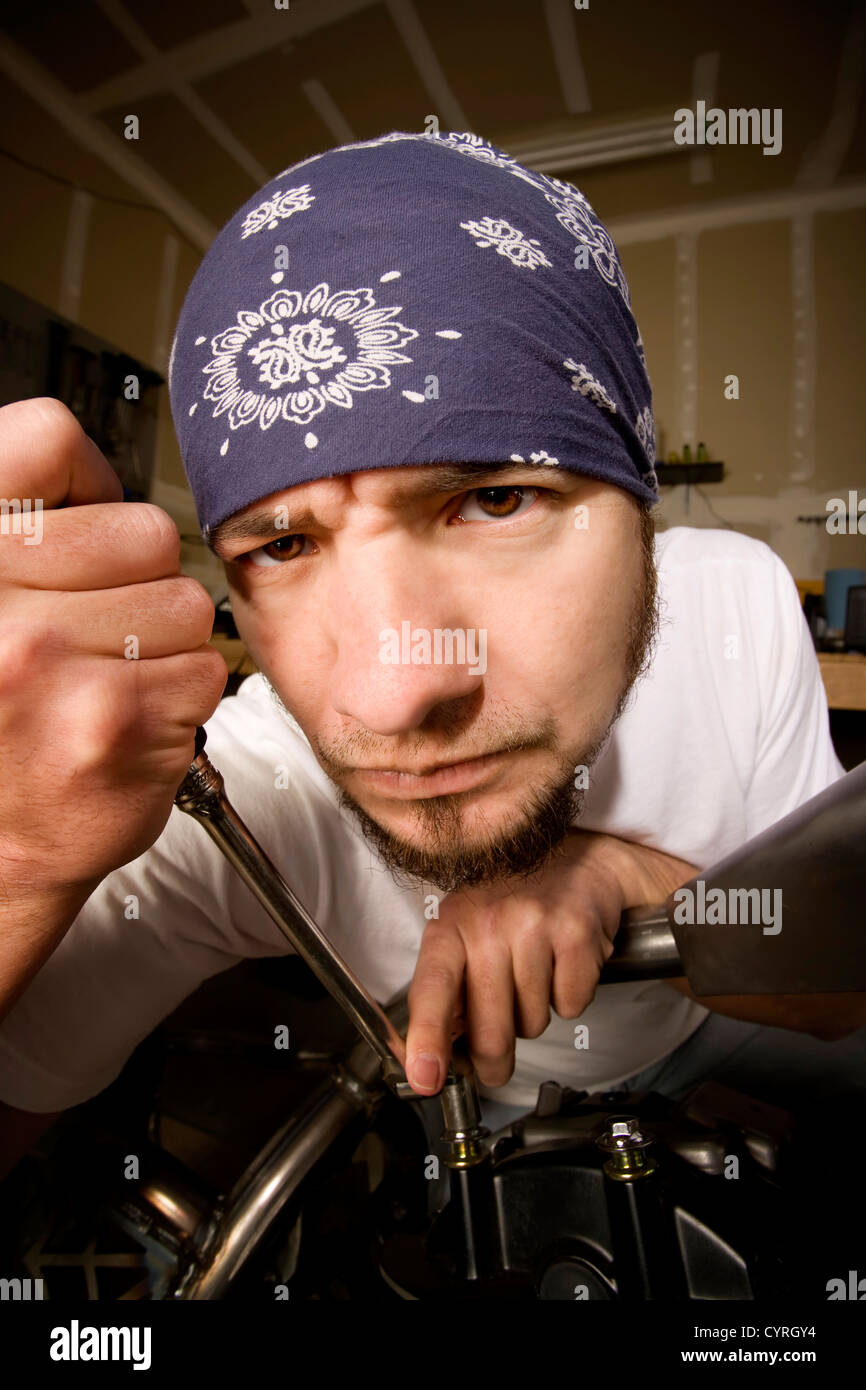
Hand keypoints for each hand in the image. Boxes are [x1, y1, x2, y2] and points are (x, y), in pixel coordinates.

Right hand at [0, 400, 226, 1008]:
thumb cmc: (0, 724)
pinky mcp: (114, 719)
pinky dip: (180, 701)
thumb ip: (27, 521)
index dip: (86, 478)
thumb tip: (95, 471)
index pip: (45, 441)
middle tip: (94, 639)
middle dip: (139, 586)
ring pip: (186, 603)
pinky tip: (126, 726)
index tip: (85, 517)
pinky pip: (203, 670)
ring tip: (107, 686)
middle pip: (144, 531)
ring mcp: (47, 660)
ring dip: (166, 648)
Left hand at [404, 829, 697, 1094]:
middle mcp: (489, 923)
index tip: (426, 1078)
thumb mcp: (464, 934)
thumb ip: (446, 992)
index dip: (427, 1038)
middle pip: (491, 1030)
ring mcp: (535, 926)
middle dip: (494, 1062)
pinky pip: (570, 1006)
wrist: (578, 862)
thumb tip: (431, 1060)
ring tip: (533, 978)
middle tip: (495, 1065)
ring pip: (533, 1025)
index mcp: (450, 927)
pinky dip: (568, 999)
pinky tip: (561, 967)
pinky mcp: (577, 935)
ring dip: (534, 1018)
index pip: (432, 989)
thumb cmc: (511, 907)